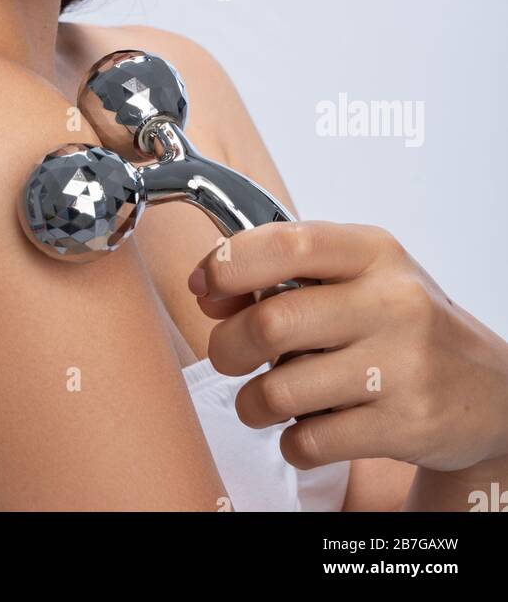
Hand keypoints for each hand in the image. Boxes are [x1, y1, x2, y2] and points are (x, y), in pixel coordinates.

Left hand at [187, 221, 507, 472]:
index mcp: (374, 252)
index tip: (205, 284)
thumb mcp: (360, 275)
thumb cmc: (403, 323)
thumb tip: (210, 289)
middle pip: (272, 322)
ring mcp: (401, 366)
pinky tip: (308, 427)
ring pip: (281, 390)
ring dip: (253, 402)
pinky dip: (291, 441)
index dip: (230, 262)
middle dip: (228, 345)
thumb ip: (290, 272)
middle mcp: (392, 303)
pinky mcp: (403, 426)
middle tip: (229, 355)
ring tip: (266, 398)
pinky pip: (309, 441)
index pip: (289, 243)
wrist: (487, 390)